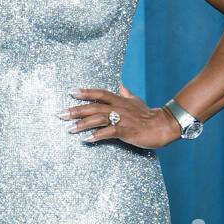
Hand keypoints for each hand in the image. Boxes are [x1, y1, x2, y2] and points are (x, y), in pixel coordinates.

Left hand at [59, 82, 181, 148]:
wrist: (163, 125)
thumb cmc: (149, 114)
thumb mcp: (136, 101)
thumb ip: (126, 93)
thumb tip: (121, 84)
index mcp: (120, 100)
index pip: (99, 93)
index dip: (85, 92)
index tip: (71, 92)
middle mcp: (118, 108)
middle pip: (93, 106)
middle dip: (76, 110)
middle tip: (60, 114)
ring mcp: (121, 119)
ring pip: (98, 119)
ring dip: (82, 124)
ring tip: (69, 129)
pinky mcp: (125, 131)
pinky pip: (108, 132)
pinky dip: (97, 135)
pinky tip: (87, 139)